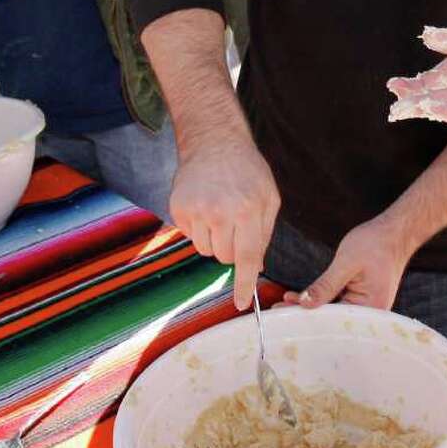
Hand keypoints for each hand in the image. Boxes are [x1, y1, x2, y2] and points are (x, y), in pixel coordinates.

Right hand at [169, 138, 280, 310]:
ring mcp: (196, 210)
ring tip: (219, 210)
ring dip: (214, 239)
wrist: (214, 143)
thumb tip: (256, 268)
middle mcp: (221, 212)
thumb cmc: (247, 171)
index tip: (243, 304)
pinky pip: (190, 237)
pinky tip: (205, 205)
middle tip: (235, 222)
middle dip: (232, 248)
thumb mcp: (268, 197)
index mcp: (248, 209)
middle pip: (225, 258)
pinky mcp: (178, 208)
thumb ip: (265, 234)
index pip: (247, 258)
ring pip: (205, 251)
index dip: (245, 284)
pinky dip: (198, 228)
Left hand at [280, 217, 412, 311]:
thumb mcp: (346, 262)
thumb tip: (304, 303)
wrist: (396, 231)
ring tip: (284, 305)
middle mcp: (370, 313)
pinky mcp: (363, 299)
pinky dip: (322, 300)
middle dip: (305, 315)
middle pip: (332, 319)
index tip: (282, 315)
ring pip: (334, 312)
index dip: (306, 317)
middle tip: (277, 312)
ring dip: (311, 307)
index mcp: (370, 308)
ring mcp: (367, 307)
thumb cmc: (377, 243)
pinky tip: (302, 298)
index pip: (332, 319)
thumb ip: (325, 285)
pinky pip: (340, 303)